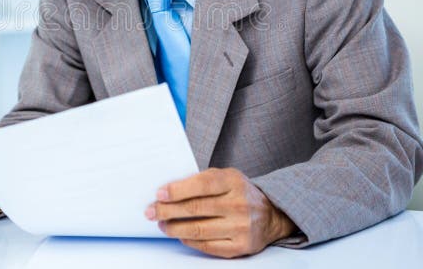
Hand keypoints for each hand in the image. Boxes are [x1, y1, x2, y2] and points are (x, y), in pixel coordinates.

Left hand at [145, 167, 296, 257]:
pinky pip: (207, 246)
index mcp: (233, 182)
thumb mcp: (226, 176)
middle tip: (151, 211)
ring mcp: (240, 227)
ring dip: (174, 228)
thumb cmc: (240, 193)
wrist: (271, 214)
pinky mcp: (240, 246)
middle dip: (168, 210)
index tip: (159, 194)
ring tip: (162, 224)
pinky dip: (189, 241)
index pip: (201, 185)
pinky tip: (180, 235)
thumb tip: (169, 191)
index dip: (177, 190)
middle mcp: (238, 204)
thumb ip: (202, 180)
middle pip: (196, 208)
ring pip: (198, 229)